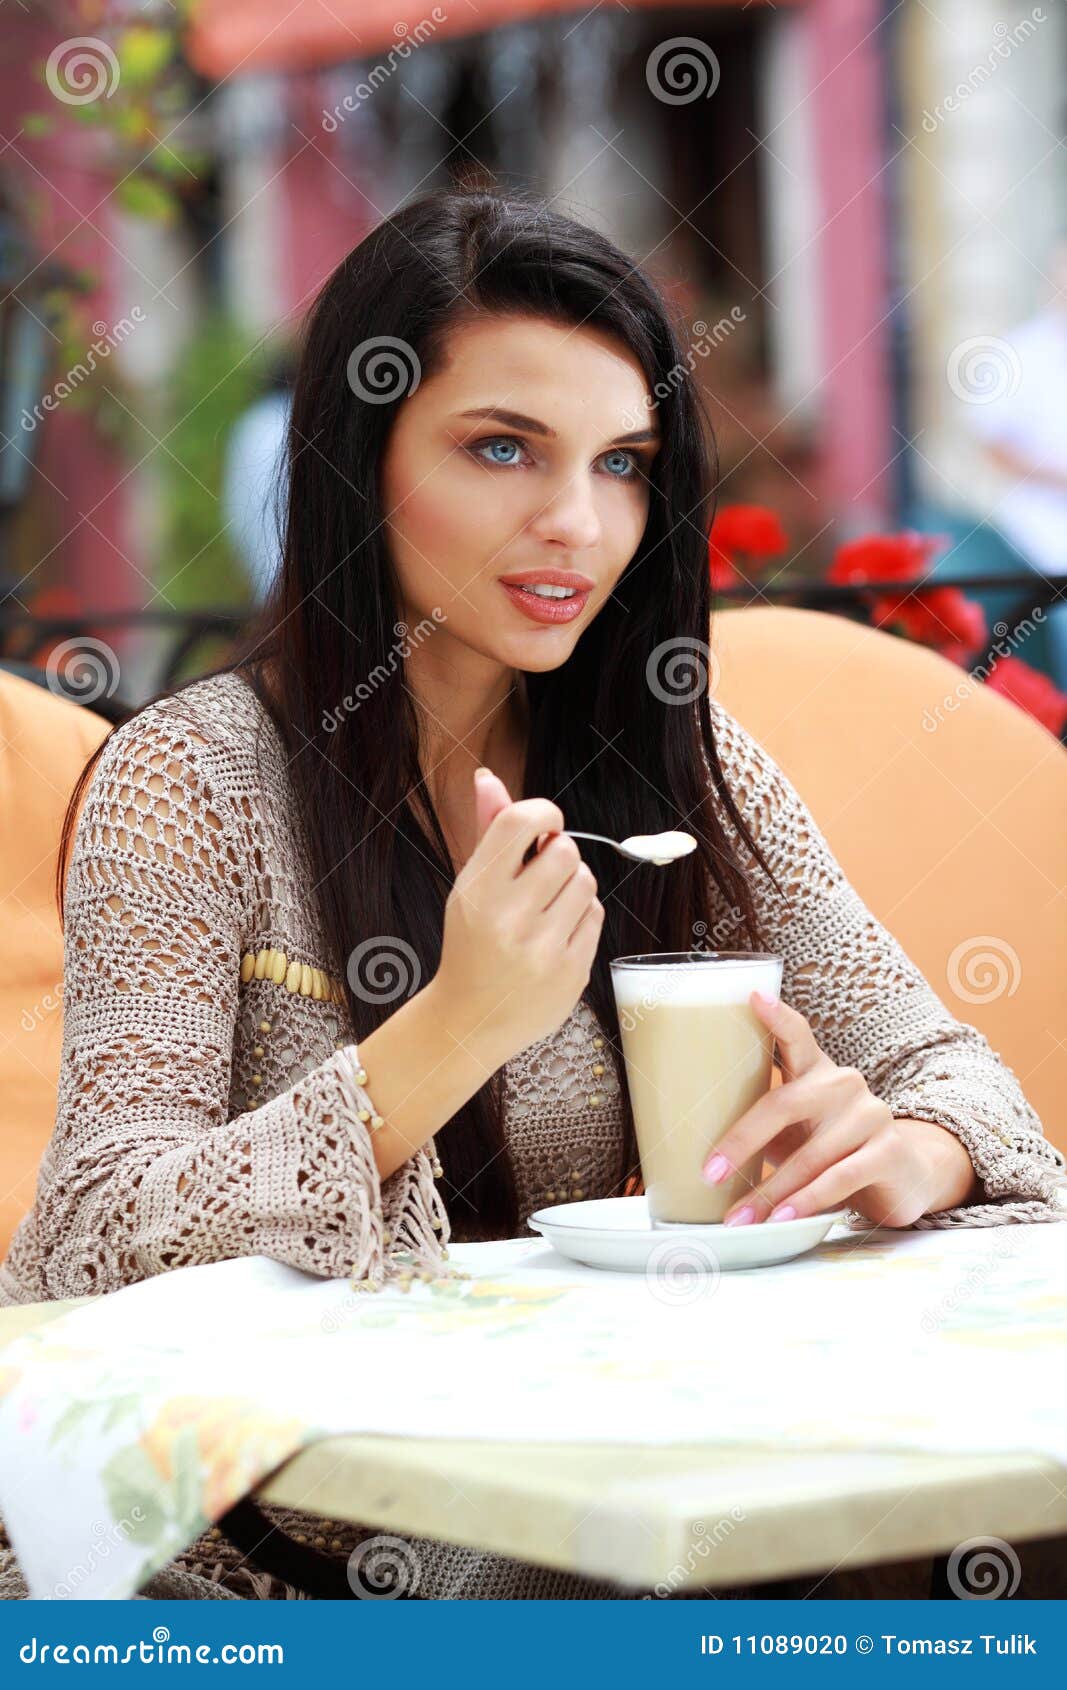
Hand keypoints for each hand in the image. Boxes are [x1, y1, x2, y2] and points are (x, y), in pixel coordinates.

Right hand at [432, 768, 603, 1064]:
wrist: (470, 1019)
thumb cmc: (471, 941)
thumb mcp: (470, 885)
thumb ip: (487, 830)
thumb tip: (488, 776)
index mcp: (477, 889)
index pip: (525, 820)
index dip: (544, 815)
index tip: (543, 828)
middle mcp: (508, 917)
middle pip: (566, 850)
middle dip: (558, 858)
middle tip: (540, 879)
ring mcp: (541, 949)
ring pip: (586, 882)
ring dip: (572, 888)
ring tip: (546, 910)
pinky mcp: (570, 973)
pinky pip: (594, 916)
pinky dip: (580, 918)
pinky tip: (555, 935)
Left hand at [702, 990, 980, 1226]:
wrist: (900, 1173)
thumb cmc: (828, 1146)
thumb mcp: (795, 1128)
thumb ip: (760, 1121)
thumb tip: (687, 1143)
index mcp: (815, 1070)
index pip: (795, 1034)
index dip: (776, 1016)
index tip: (753, 998)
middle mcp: (843, 1084)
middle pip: (784, 1103)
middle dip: (741, 1141)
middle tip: (709, 1172)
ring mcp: (870, 1114)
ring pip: (810, 1154)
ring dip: (769, 1192)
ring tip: (739, 1217)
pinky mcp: (889, 1151)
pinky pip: (840, 1178)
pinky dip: (806, 1201)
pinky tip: (783, 1217)